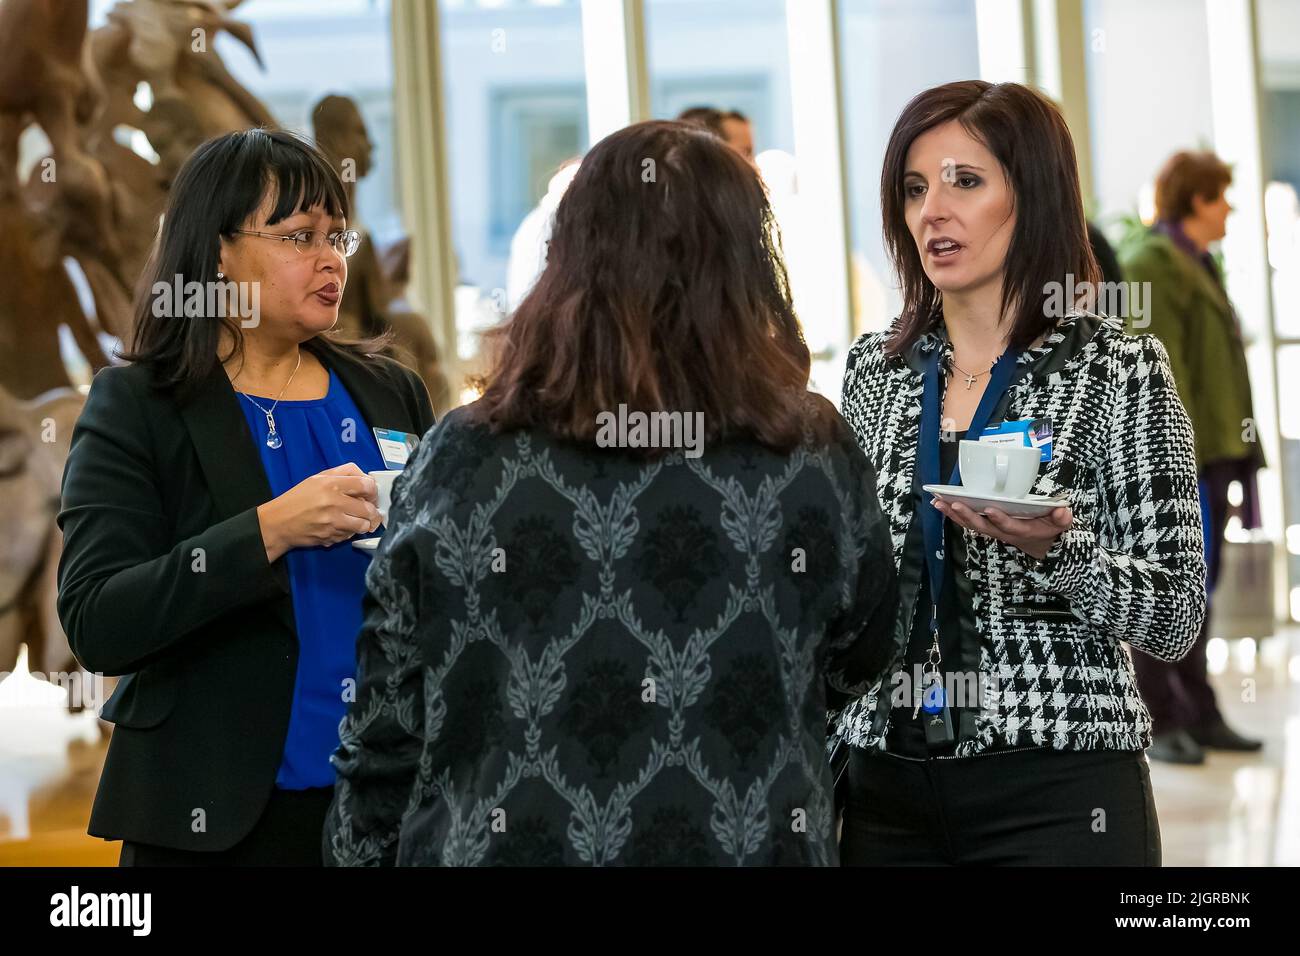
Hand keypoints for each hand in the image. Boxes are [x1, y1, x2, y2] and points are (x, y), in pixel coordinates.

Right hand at [256, 462, 380, 561]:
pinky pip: (350, 536)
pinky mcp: (330, 537)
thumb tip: (366, 478)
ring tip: (355, 520)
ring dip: (363, 524)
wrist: (278, 522)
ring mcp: (332, 522)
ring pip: (364, 526)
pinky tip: (340, 526)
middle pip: (369, 509)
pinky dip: (349, 532)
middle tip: (367, 510)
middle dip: (371, 511)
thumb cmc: (298, 498)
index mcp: (331, 484)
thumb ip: (344, 473)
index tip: (371, 495)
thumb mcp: (318, 478)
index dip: (373, 491)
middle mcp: (333, 502)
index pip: (366, 485)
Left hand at [932, 497, 1072, 560]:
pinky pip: (968, 522)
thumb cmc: (1049, 530)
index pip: (1010, 527)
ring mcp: (994, 531)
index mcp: (1023, 531)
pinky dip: (954, 514)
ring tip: (939, 502)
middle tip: (954, 504)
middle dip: (968, 516)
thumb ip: (1061, 518)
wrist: (1042, 545)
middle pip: (983, 527)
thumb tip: (1063, 511)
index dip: (1000, 520)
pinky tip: (941, 504)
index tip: (990, 509)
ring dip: (955, 514)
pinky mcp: (987, 527)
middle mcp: (1004, 533)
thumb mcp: (1060, 525)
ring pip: (972, 524)